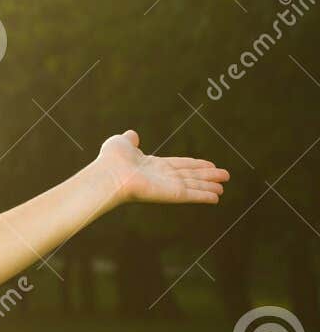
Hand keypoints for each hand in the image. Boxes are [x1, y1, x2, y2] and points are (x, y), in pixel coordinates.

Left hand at [93, 129, 228, 206]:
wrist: (107, 174)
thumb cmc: (110, 160)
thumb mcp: (121, 143)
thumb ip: (129, 139)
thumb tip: (131, 134)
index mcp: (152, 167)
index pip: (178, 165)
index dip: (195, 165)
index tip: (209, 165)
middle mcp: (160, 178)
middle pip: (189, 176)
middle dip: (207, 176)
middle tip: (224, 176)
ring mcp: (165, 187)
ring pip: (193, 186)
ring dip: (209, 186)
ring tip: (223, 188)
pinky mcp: (169, 194)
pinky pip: (190, 194)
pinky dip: (204, 196)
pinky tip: (216, 197)